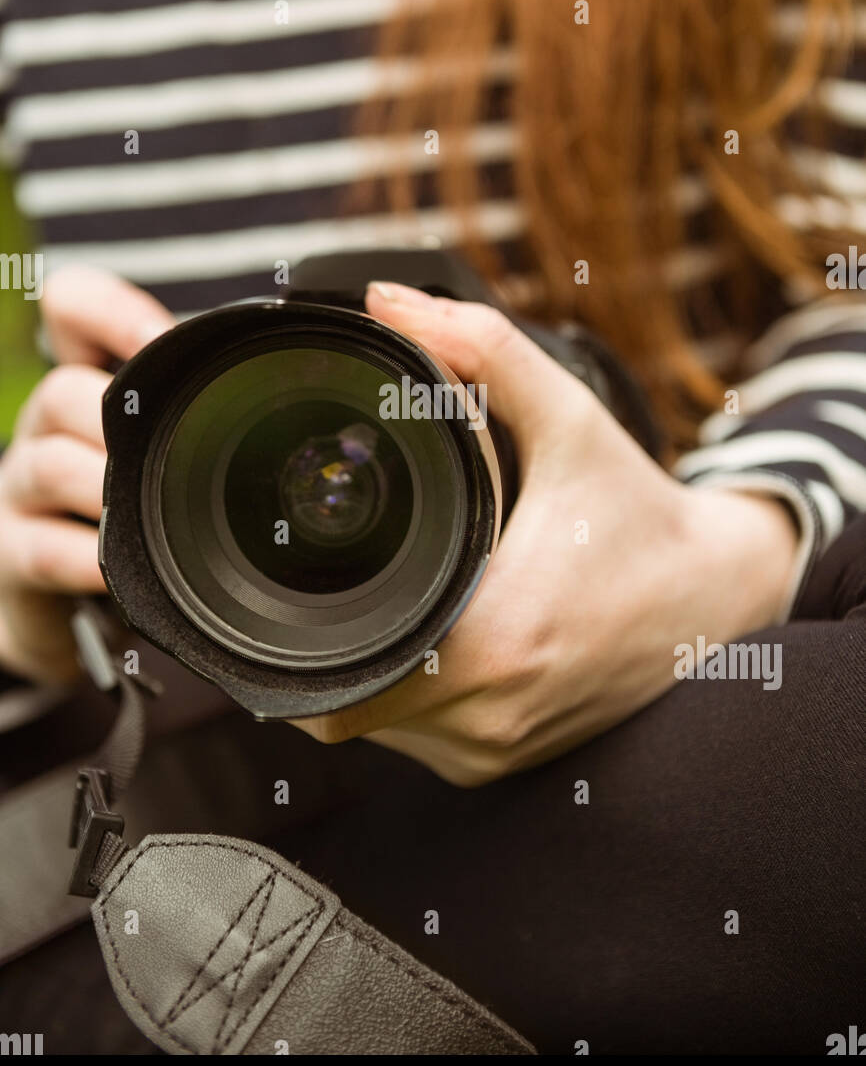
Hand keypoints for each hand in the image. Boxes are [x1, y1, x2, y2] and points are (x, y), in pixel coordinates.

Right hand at [0, 268, 173, 683]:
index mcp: (86, 384)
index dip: (110, 310)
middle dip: (119, 417)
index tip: (162, 336)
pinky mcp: (14, 553)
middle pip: (63, 390)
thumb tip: (291, 382)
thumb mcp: (163, 449)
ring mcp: (22, 490)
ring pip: (49, 463)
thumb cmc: (133, 512)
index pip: (72, 309)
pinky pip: (42, 548)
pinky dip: (86, 558)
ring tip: (147, 510)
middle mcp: (45, 427)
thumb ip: (200, 412)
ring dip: (105, 488)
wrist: (65, 607)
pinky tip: (117, 569)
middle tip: (173, 448)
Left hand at [293, 282, 799, 784]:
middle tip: (339, 578)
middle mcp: (493, 715)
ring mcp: (498, 750)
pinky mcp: (508, 762)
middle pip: (346, 709)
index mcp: (496, 642)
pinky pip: (420, 741)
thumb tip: (388, 304)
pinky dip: (406, 696)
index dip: (299, 642)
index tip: (295, 588)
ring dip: (365, 671)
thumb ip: (482, 351)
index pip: (340, 681)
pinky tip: (429, 638)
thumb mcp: (570, 421)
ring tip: (394, 600)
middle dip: (328, 643)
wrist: (720, 596)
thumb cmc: (638, 515)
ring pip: (379, 731)